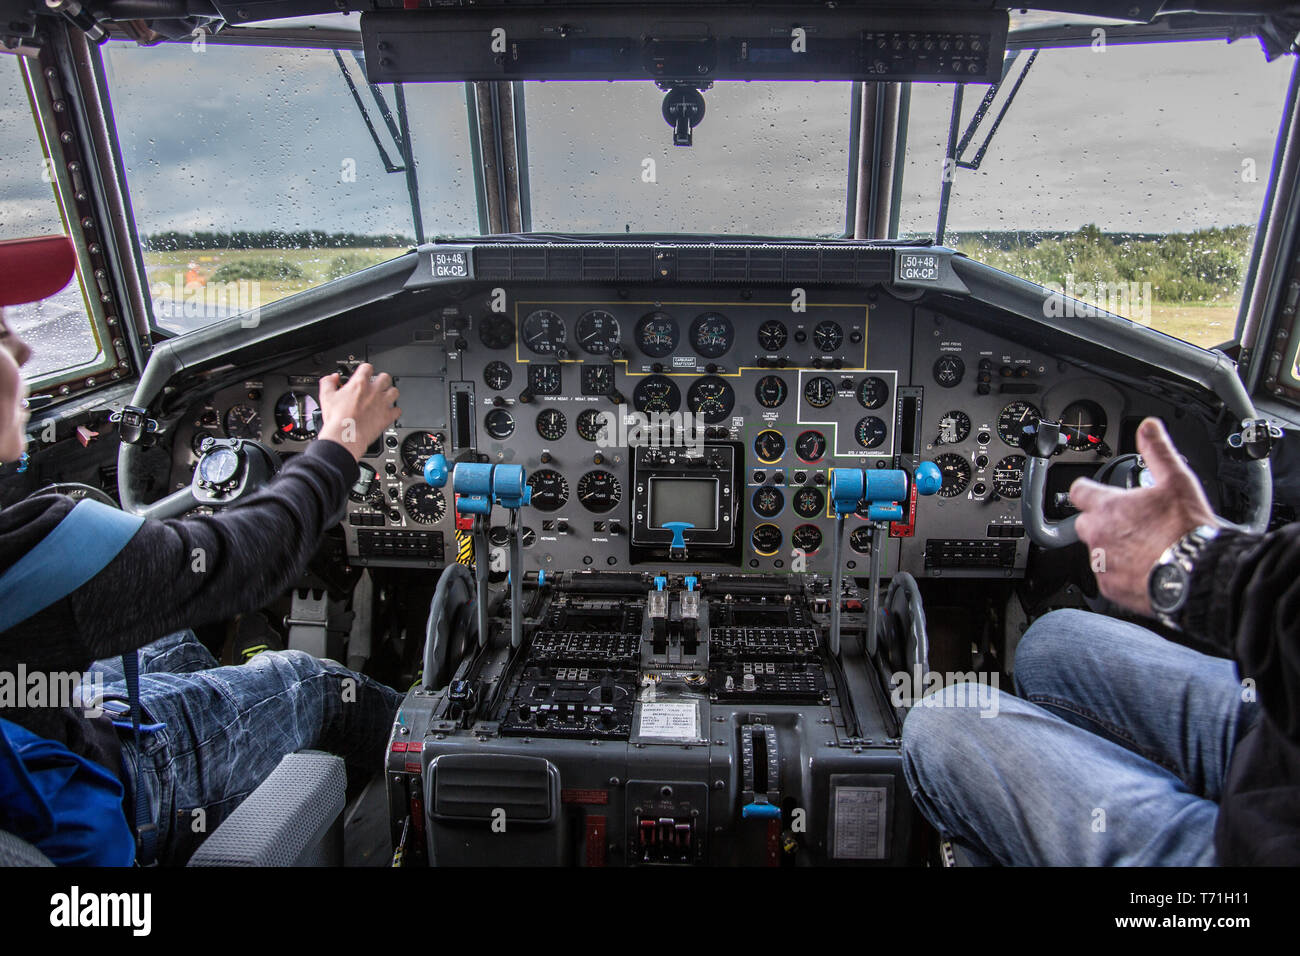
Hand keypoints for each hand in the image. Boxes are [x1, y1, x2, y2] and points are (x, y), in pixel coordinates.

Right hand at [317, 363, 400, 461]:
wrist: (345, 435)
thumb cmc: (337, 418)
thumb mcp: (326, 396)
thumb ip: (328, 382)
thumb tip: (333, 377)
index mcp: (359, 384)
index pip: (367, 367)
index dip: (366, 370)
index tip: (364, 374)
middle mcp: (374, 391)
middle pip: (386, 377)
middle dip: (382, 380)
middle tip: (377, 385)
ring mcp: (382, 403)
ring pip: (395, 392)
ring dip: (390, 394)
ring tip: (384, 397)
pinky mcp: (388, 416)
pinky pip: (398, 410)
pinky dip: (395, 411)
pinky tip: (389, 413)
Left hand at [1069, 417, 1216, 615]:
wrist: (1199, 573)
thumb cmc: (1186, 529)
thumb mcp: (1176, 479)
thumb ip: (1157, 450)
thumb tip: (1148, 427)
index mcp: (1108, 507)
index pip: (1079, 491)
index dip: (1088, 489)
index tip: (1095, 491)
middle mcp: (1098, 536)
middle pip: (1086, 524)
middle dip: (1103, 521)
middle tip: (1131, 522)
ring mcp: (1102, 564)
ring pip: (1098, 552)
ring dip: (1114, 549)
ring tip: (1144, 547)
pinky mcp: (1110, 589)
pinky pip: (1108, 578)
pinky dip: (1123, 574)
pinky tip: (1146, 568)